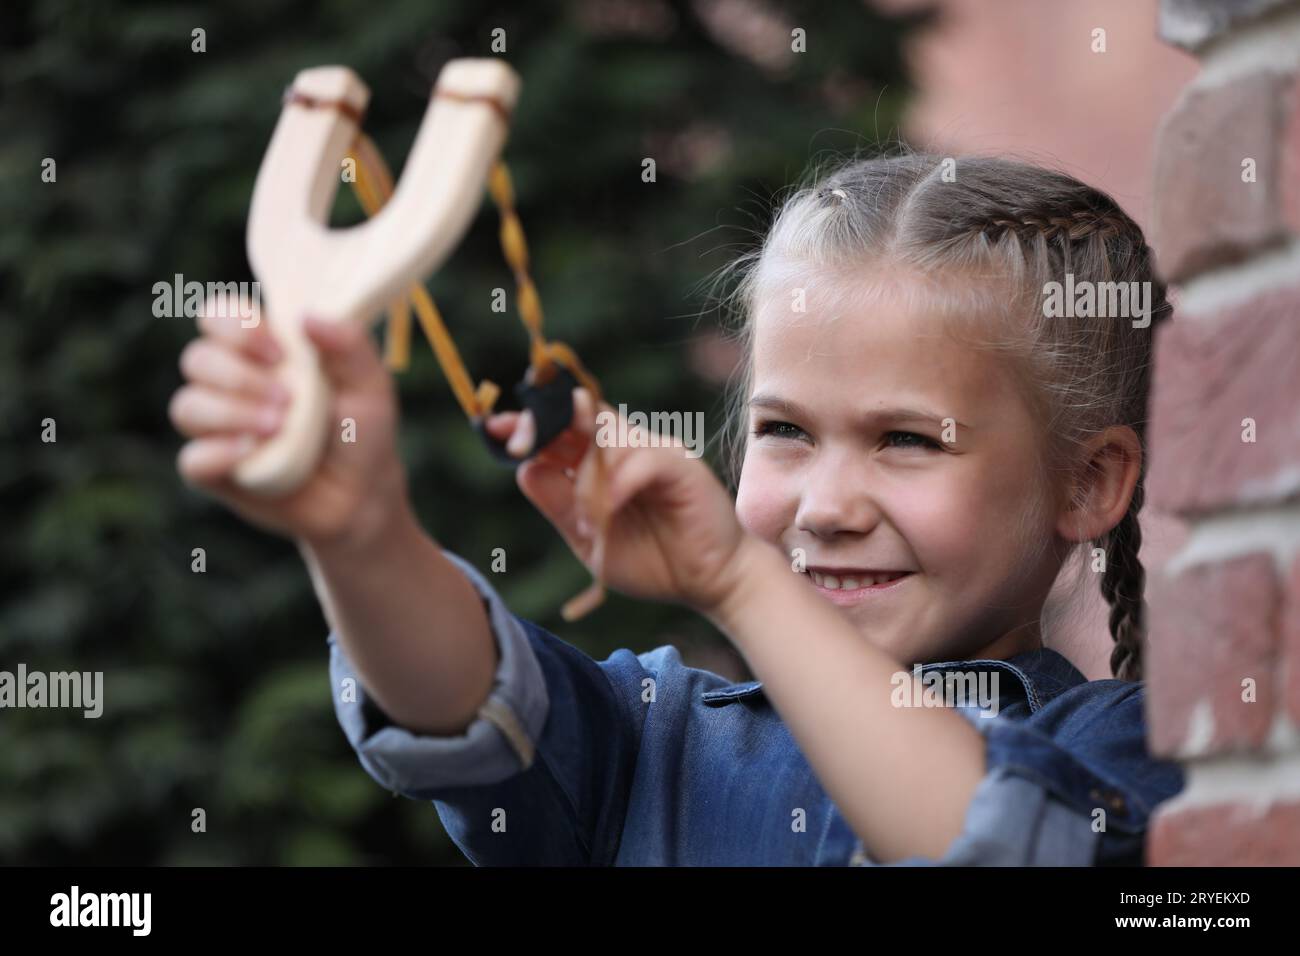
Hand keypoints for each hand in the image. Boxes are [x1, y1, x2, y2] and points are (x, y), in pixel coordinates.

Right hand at [168, 299, 409, 550]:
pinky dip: (216, 454)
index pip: (219, 317)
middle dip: (238, 376)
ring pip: (187, 406)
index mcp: (263, 351)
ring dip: (230, 413)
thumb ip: (350, 344)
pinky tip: (250, 454)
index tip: (278, 353)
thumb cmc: (363, 430)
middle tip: (287, 399)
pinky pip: (191, 459)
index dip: (235, 326)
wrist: (363, 494)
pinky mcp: (216, 471)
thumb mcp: (371, 384)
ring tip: (278, 428)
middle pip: (197, 359)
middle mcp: (232, 384)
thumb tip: (306, 316)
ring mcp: (220, 428)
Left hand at [485, 389, 750, 615]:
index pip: (561, 430)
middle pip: (580, 416)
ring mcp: (654, 451)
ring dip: (584, 474)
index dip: (529, 425)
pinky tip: (605, 509)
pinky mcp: (681, 464)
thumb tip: (524, 468)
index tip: (492, 428)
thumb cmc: (653, 561)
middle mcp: (626, 449)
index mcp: (601, 462)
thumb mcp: (589, 539)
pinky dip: (617, 483)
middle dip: (544, 424)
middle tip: (516, 438)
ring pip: (607, 437)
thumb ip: (558, 505)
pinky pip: (641, 461)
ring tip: (583, 517)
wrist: (709, 583)